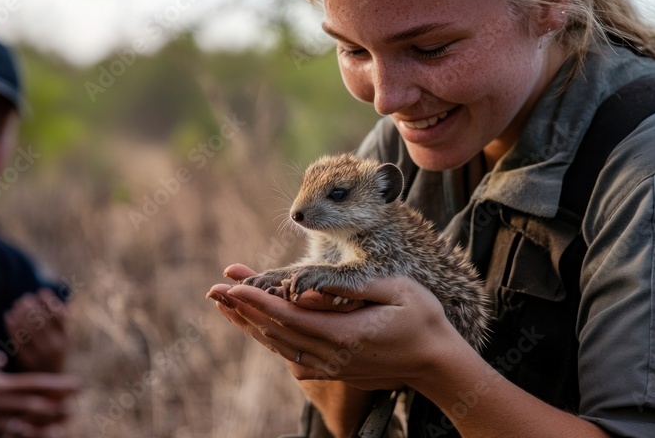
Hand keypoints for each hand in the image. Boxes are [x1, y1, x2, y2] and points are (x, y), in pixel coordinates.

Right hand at [0, 351, 80, 437]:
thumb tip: (4, 357)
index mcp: (4, 384)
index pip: (39, 383)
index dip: (61, 384)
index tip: (79, 385)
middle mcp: (2, 402)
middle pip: (37, 405)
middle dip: (57, 408)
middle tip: (73, 409)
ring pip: (26, 424)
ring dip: (45, 425)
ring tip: (61, 427)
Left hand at [4, 288, 68, 372]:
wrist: (49, 388)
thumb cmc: (55, 359)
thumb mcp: (64, 343)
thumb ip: (64, 325)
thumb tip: (67, 306)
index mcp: (66, 339)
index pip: (59, 315)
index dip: (50, 301)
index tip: (41, 292)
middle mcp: (55, 347)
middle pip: (42, 320)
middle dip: (33, 306)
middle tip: (25, 298)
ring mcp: (40, 354)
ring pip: (29, 329)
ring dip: (21, 313)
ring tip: (17, 304)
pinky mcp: (26, 360)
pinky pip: (17, 339)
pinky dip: (12, 326)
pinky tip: (8, 316)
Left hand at [207, 263, 459, 390]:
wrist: (439, 364)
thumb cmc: (424, 320)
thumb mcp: (397, 291)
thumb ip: (353, 287)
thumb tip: (314, 283)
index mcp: (344, 335)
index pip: (289, 317)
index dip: (257, 302)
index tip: (233, 286)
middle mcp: (333, 356)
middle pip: (276, 333)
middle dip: (244, 311)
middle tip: (216, 292)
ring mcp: (334, 367)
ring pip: (282, 347)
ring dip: (253, 327)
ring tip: (229, 309)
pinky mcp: (337, 370)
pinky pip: (295, 358)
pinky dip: (273, 342)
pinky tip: (262, 332)